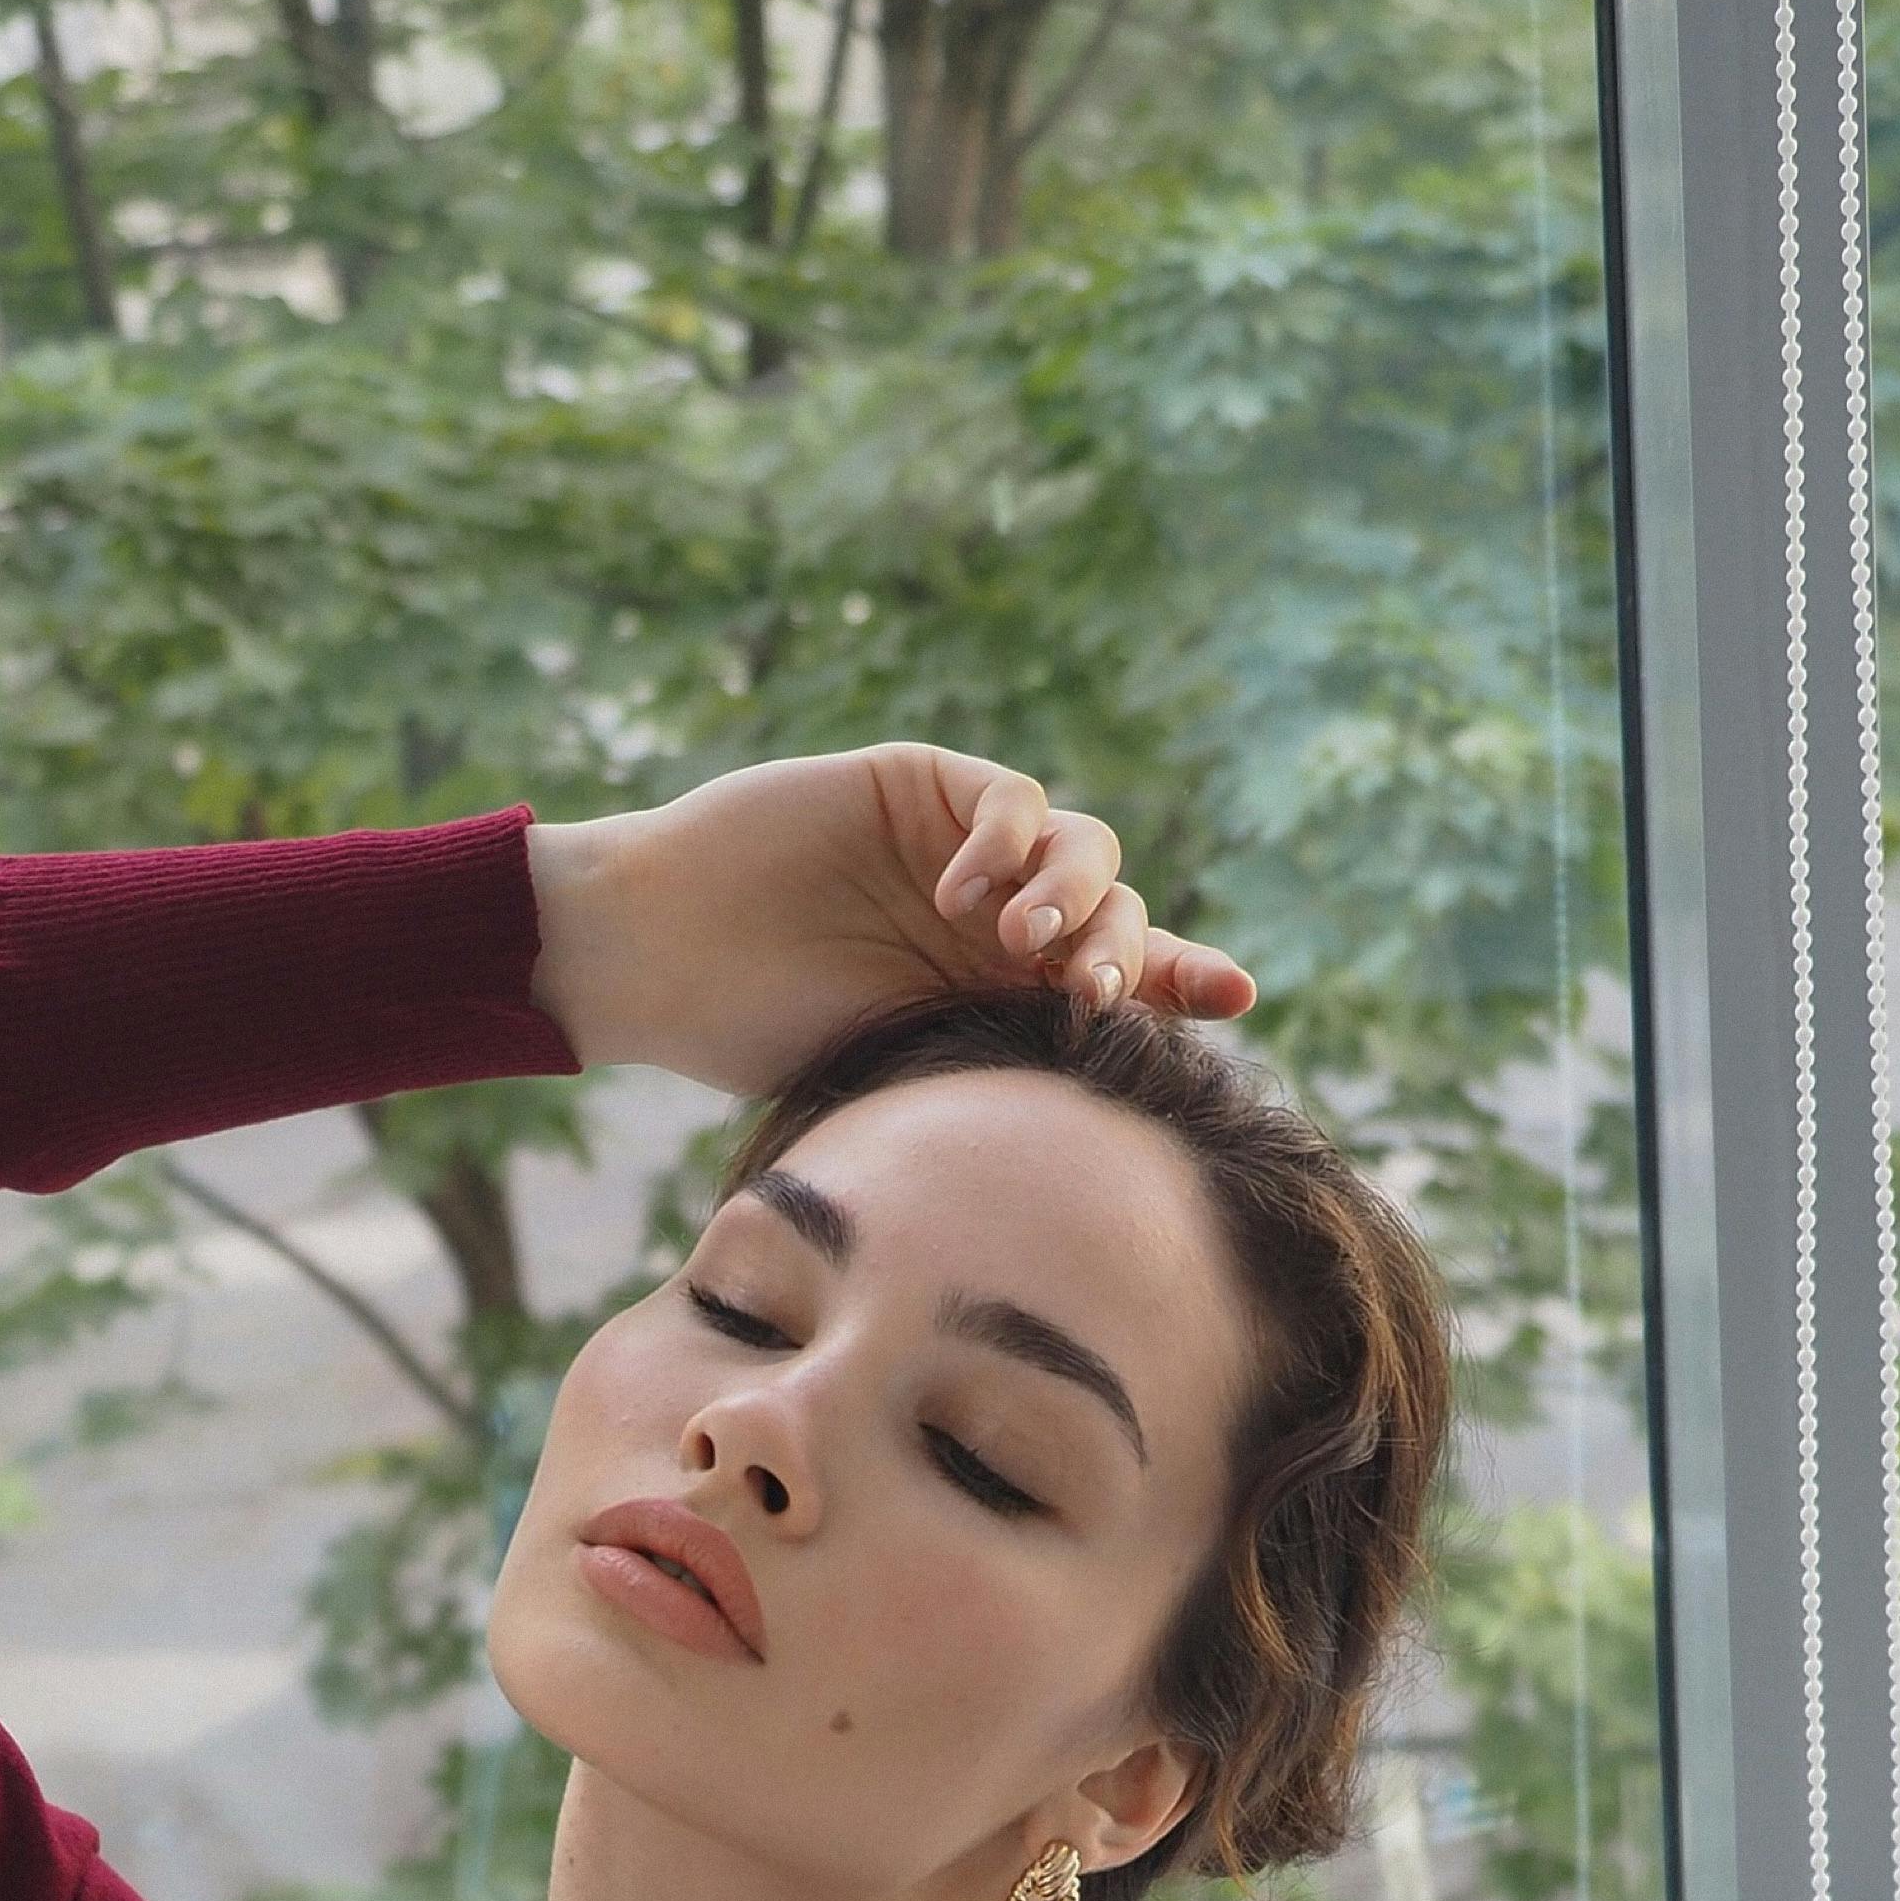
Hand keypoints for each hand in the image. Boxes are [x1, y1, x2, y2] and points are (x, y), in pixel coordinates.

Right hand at [525, 743, 1257, 1091]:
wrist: (662, 957)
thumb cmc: (761, 1037)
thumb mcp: (903, 1068)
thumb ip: (1003, 1053)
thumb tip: (1113, 1113)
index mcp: (999, 993)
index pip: (1121, 979)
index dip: (1185, 978)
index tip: (1237, 996)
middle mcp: (994, 919)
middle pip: (1116, 911)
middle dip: (1124, 949)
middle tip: (1091, 995)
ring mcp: (960, 849)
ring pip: (1081, 847)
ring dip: (1074, 894)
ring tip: (1022, 941)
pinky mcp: (920, 786)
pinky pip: (1010, 798)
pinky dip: (1012, 839)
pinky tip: (971, 893)